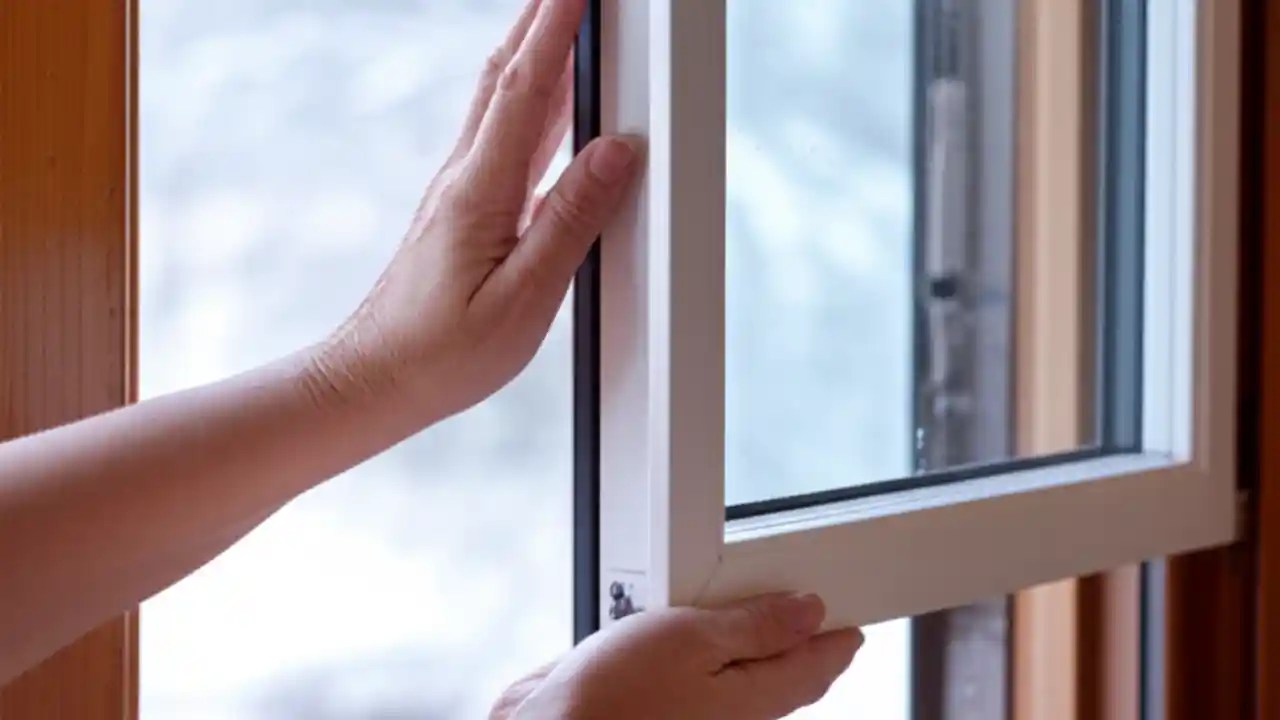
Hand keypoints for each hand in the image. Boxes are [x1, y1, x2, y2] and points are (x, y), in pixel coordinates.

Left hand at [313, 0, 637, 421]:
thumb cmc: (444, 353)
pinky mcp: (464, 206)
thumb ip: (570, 220)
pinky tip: (551, 96)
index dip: (556, 27)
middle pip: (509, 73)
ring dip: (537, 47)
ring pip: (504, 96)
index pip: (526, 88)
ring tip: (567, 13)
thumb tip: (615, 152)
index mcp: (480, 192)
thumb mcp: (522, 298)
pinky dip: (532, 94)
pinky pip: (504, 132)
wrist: (376, 377)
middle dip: (545, 17)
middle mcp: (465, 176)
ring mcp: (461, 188)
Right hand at [491, 594, 864, 719]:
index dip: (837, 641)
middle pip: (779, 677)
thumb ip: (755, 626)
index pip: (815, 668)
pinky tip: (687, 634)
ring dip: (747, 647)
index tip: (850, 621)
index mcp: (755, 700)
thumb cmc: (616, 697)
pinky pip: (694, 678)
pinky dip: (701, 653)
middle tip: (812, 611)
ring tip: (758, 613)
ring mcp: (692, 712)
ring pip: (735, 678)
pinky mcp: (656, 705)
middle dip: (796, 644)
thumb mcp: (694, 638)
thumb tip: (809, 612)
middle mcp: (730, 715)